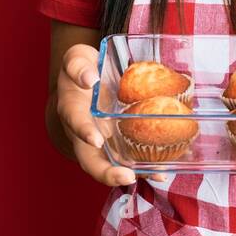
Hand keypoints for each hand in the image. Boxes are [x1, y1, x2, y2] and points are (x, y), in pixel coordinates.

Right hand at [56, 45, 168, 184]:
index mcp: (73, 111)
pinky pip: (129, 159)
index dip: (85, 132)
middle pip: (90, 160)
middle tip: (127, 176)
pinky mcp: (118, 142)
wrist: (86, 81)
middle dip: (107, 173)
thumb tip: (91, 79)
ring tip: (156, 175)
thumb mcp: (75, 59)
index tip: (97, 139)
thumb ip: (78, 66)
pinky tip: (163, 171)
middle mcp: (86, 133)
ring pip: (113, 165)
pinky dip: (144, 167)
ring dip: (132, 174)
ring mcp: (103, 142)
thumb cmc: (81, 70)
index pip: (76, 122)